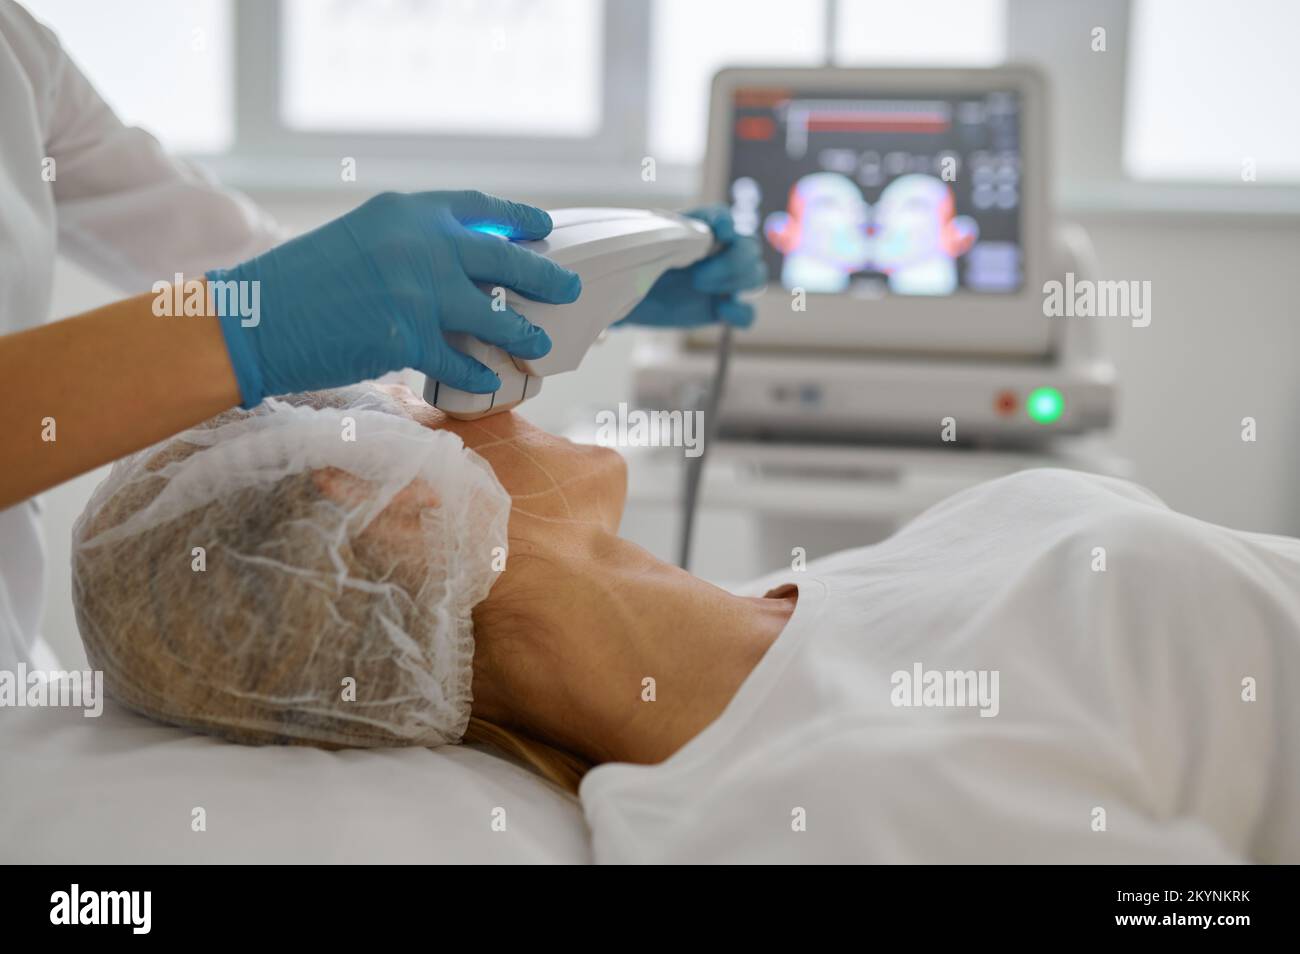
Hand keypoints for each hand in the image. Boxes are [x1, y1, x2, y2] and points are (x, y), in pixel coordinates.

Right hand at [207, 190, 581, 406]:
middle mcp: (420, 243)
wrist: (255, 318)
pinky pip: (462, 360)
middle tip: (568, 288)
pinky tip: (492, 379)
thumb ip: (411, 245)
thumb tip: (460, 267)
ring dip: (522, 332)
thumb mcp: (361, 239)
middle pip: (503, 259)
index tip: (545, 228)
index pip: (478, 207)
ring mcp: (418, 291)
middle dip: (543, 276)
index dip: (519, 218)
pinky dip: (479, 372)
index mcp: (406, 211)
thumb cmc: (301, 282)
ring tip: (539, 342)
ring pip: (494, 314)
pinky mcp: (410, 339)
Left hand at [619, 205, 766, 328]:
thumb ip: (666, 245)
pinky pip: (747, 312)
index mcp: (698, 229)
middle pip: (749, 247)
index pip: (721, 217)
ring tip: (701, 288)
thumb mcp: (645, 253)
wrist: (630, 297)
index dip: (726, 222)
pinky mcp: (721, 307)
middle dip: (732, 262)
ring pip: (755, 276)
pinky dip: (741, 314)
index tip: (722, 233)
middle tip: (697, 278)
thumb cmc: (637, 267)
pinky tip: (722, 312)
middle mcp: (717, 252)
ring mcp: (723, 281)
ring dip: (737, 282)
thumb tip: (679, 248)